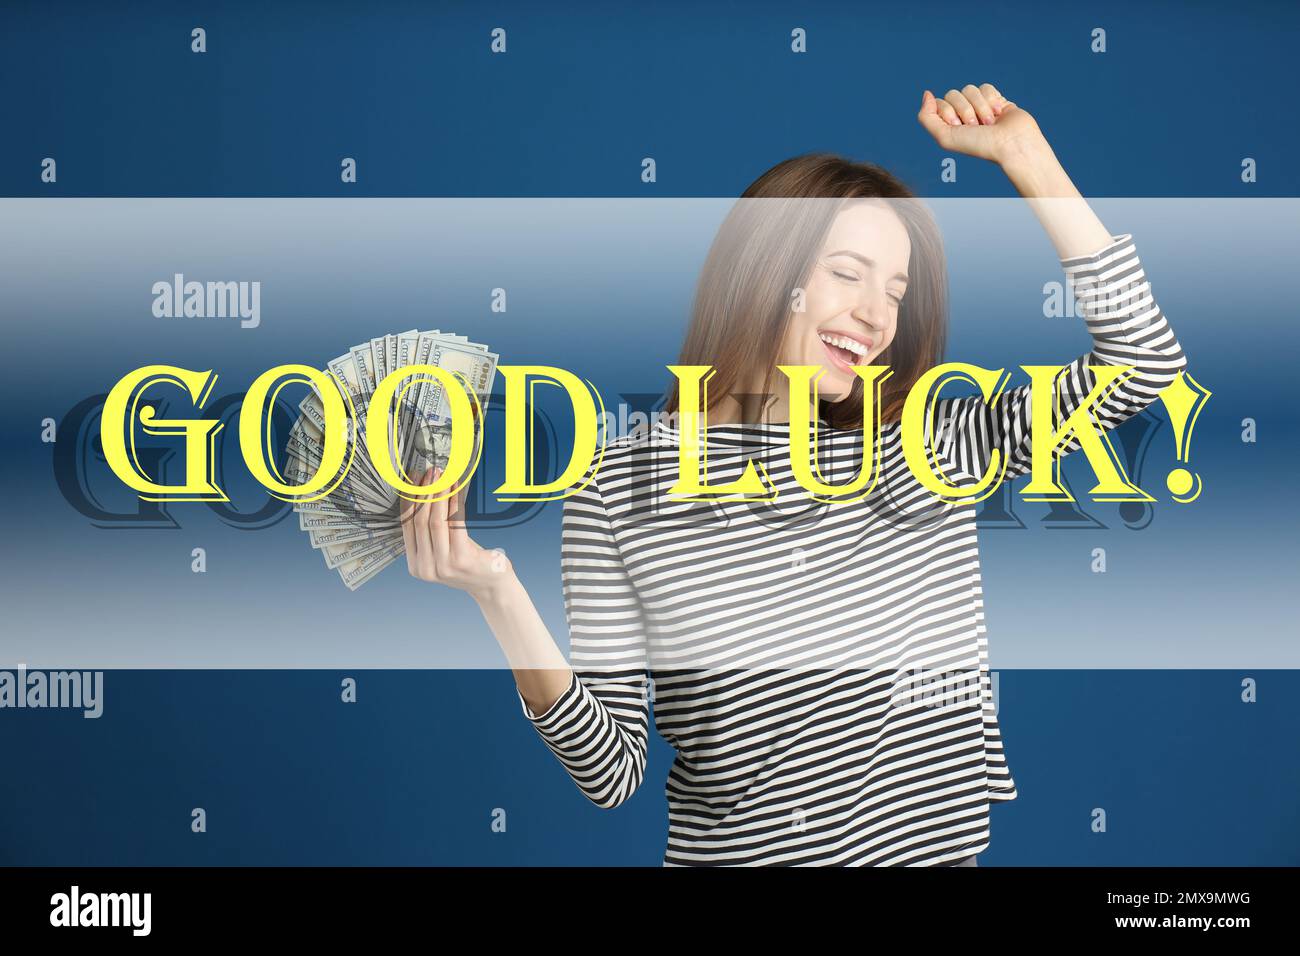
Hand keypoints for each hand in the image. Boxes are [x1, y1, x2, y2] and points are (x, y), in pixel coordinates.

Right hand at [401, 466, 514, 602]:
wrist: (491, 584)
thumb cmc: (467, 560)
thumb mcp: (442, 549)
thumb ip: (429, 531)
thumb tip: (422, 490)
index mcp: (415, 565)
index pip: (406, 526)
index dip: (409, 499)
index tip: (413, 480)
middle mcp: (425, 568)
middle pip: (419, 522)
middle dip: (424, 493)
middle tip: (430, 473)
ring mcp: (442, 566)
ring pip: (435, 521)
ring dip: (439, 495)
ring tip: (443, 477)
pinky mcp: (461, 560)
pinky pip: (454, 524)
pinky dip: (454, 503)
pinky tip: (456, 489)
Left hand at [916, 83, 1045, 165]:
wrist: (1011, 143)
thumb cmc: (978, 145)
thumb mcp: (944, 137)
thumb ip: (927, 117)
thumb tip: (927, 93)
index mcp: (949, 124)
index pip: (940, 103)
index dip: (949, 112)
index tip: (959, 126)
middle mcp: (962, 115)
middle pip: (953, 93)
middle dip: (965, 109)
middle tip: (975, 126)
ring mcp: (979, 106)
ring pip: (970, 89)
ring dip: (979, 106)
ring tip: (989, 123)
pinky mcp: (996, 99)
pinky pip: (986, 87)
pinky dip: (992, 100)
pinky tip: (999, 114)